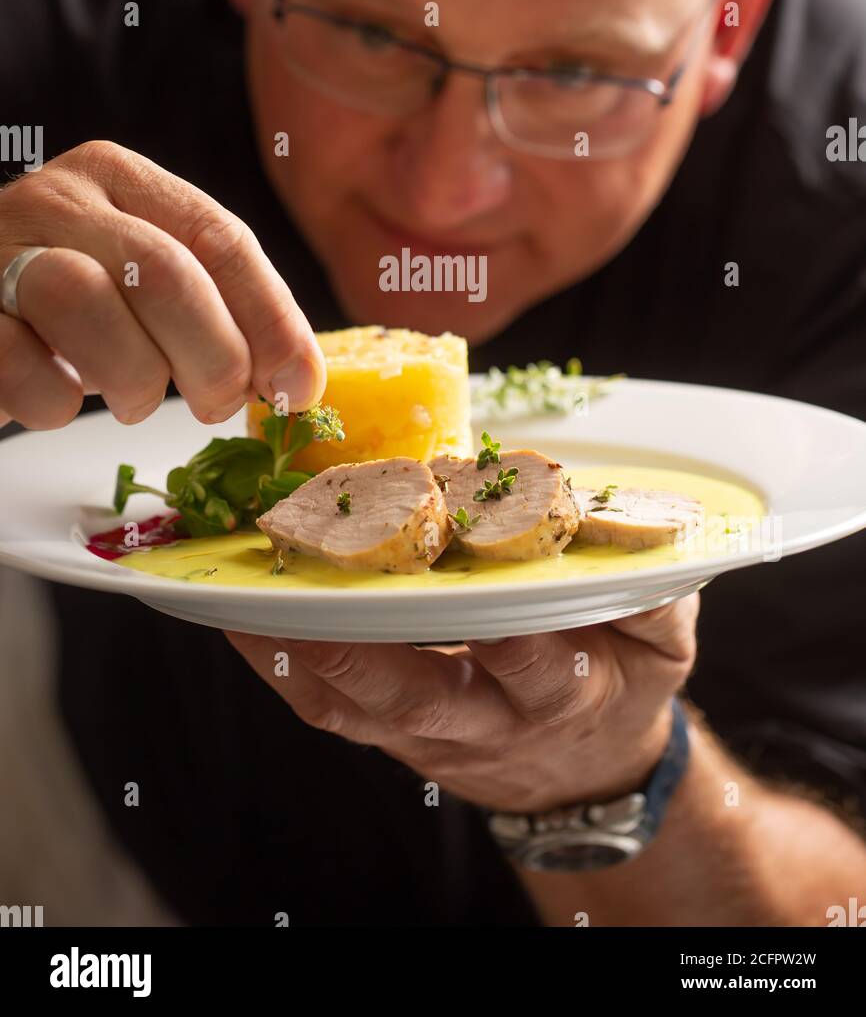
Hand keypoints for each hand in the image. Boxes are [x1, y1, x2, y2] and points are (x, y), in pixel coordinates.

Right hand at [0, 140, 324, 428]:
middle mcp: (56, 199)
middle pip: (164, 269)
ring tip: (134, 402)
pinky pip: (18, 362)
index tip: (299, 384)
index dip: (271, 317)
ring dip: (133, 376)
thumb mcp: (137, 285)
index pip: (220, 236)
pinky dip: (54, 400)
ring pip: (86, 299)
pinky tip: (58, 399)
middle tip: (219, 405)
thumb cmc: (59, 309)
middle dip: (214, 354)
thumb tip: (299, 379)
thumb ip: (212, 309)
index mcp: (117, 178)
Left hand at [226, 593, 698, 812]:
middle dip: (362, 649)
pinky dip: (286, 669)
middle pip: (417, 695)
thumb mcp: (664, 640)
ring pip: (358, 708)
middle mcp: (487, 722)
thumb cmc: (621, 679)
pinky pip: (332, 711)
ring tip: (249, 601)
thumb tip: (625, 522)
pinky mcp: (393, 735)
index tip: (459, 556)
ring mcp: (431, 735)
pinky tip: (245, 623)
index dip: (490, 618)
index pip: (528, 658)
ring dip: (303, 655)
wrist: (588, 770)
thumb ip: (654, 588)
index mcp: (562, 691)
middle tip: (313, 592)